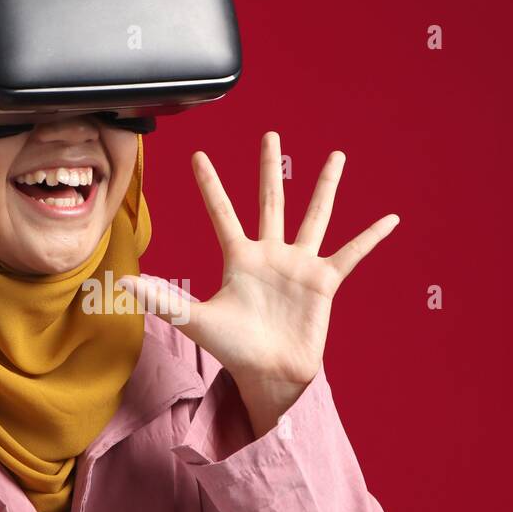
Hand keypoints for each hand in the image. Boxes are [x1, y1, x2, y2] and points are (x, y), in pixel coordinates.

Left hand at [118, 131, 398, 436]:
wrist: (268, 375)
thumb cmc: (234, 350)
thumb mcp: (196, 321)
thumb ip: (164, 299)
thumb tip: (123, 284)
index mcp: (238, 259)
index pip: (221, 213)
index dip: (210, 185)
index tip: (197, 156)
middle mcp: (270, 254)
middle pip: (270, 200)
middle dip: (269, 168)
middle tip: (270, 135)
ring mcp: (299, 265)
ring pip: (314, 215)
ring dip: (325, 186)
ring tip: (337, 156)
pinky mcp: (323, 282)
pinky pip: (351, 254)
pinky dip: (370, 238)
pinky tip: (389, 220)